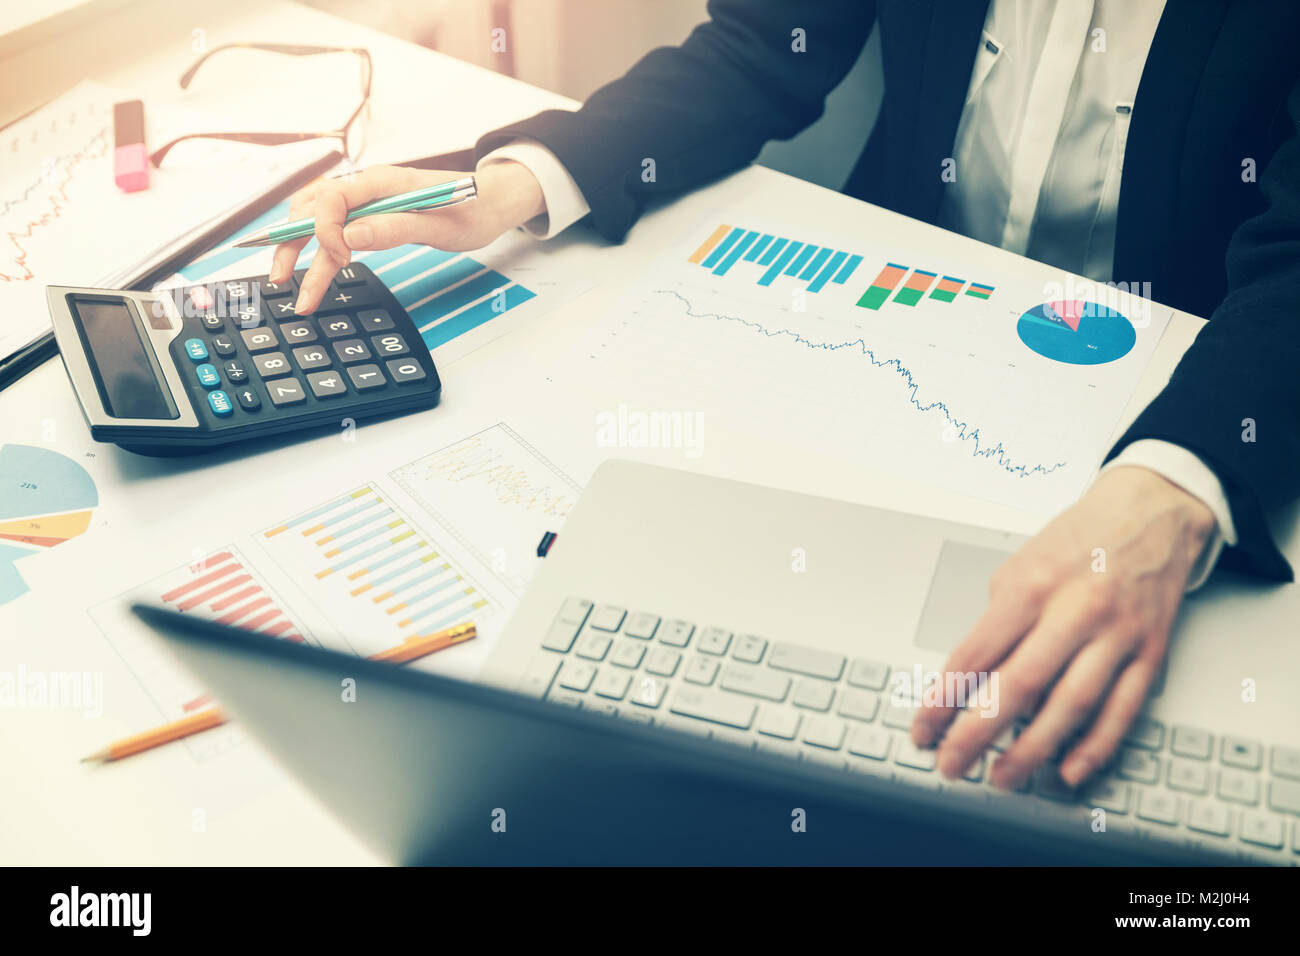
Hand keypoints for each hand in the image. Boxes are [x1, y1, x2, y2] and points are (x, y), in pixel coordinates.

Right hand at [271, 161, 546, 313]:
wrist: (491, 201)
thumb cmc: (473, 210)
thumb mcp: (441, 226)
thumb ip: (396, 228)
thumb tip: (352, 236)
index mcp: (382, 182)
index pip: (331, 198)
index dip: (325, 229)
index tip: (340, 258)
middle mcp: (369, 187)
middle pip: (313, 208)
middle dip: (291, 242)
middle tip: (280, 277)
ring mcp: (368, 201)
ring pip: (320, 222)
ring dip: (300, 251)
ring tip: (289, 285)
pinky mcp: (373, 216)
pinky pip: (338, 233)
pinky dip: (322, 256)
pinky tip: (313, 278)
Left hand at [910, 465, 1215, 789]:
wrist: (1151, 512)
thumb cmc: (1078, 539)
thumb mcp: (1020, 565)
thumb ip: (997, 621)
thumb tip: (970, 679)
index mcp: (1032, 585)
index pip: (974, 655)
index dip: (943, 700)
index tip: (924, 729)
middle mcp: (1075, 610)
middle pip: (1018, 685)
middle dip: (977, 733)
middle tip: (952, 764)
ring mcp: (1116, 634)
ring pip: (1071, 705)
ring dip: (1032, 750)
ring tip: (1002, 777)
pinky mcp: (1150, 652)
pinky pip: (1122, 709)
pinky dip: (1095, 746)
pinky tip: (1069, 769)